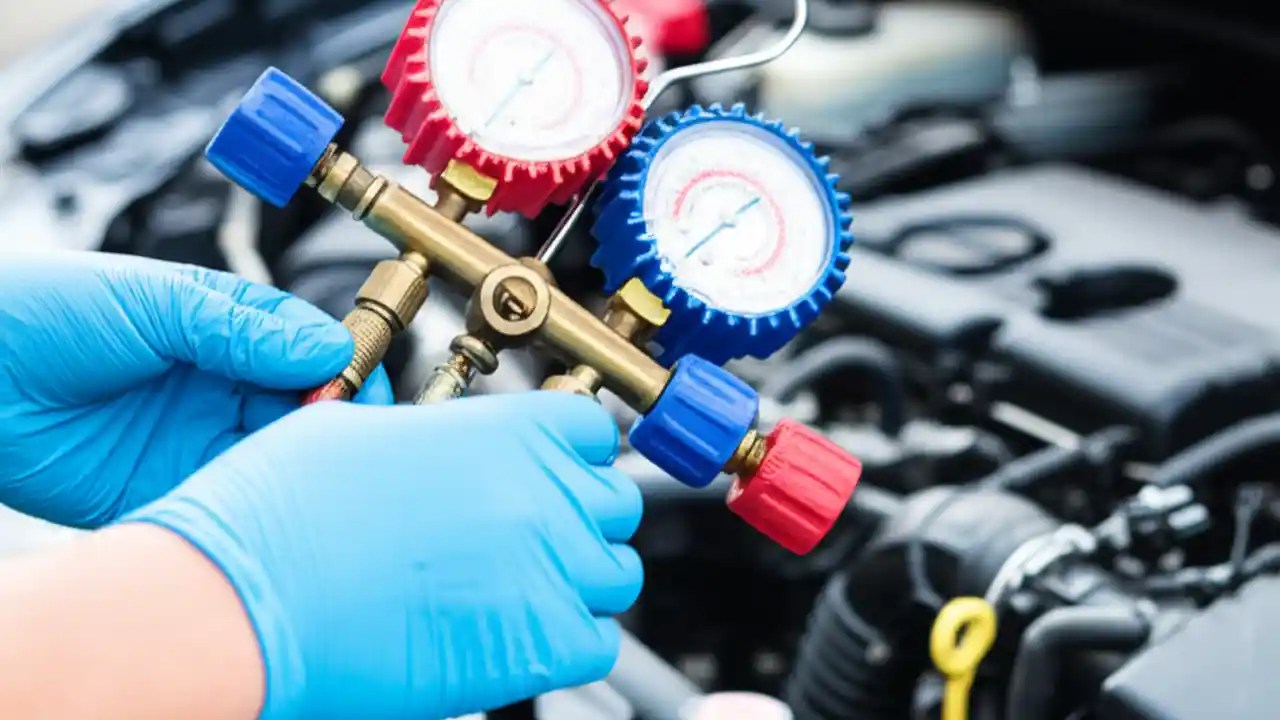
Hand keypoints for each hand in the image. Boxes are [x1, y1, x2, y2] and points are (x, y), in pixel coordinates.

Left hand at [0, 251, 391, 527]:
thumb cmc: (44, 313)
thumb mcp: (154, 302)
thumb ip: (241, 329)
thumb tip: (328, 350)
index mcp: (224, 328)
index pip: (308, 346)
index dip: (342, 361)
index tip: (358, 378)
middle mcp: (220, 384)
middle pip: (306, 403)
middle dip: (336, 413)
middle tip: (347, 425)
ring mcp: (198, 437)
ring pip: (278, 453)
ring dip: (303, 457)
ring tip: (315, 460)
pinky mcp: (172, 487)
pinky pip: (234, 496)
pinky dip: (263, 497)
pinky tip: (275, 492)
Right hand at [125, 393, 643, 718]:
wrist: (245, 602)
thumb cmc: (278, 515)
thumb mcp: (358, 434)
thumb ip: (435, 436)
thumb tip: (449, 447)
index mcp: (507, 431)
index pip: (591, 430)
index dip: (573, 452)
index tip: (553, 471)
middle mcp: (543, 496)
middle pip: (615, 501)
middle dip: (579, 517)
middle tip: (529, 537)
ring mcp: (551, 570)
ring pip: (616, 575)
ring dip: (582, 580)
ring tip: (521, 590)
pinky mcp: (541, 646)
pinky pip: (597, 642)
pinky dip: (568, 640)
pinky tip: (515, 635)